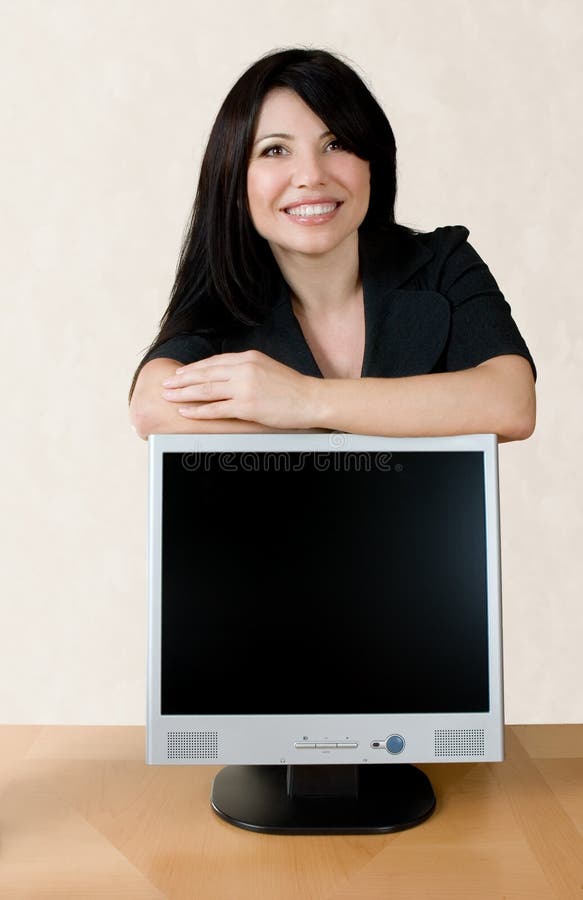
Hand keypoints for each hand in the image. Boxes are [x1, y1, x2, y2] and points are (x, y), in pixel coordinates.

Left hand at [160, 350, 320, 429]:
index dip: (193, 369)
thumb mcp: (267, 368)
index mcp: (248, 357)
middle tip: (165, 385)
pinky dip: (197, 411)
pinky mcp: (246, 406)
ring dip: (184, 394)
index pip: (213, 362)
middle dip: (181, 380)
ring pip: (206, 390)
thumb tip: (225, 375)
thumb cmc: (292, 388)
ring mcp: (244, 388)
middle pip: (204, 374)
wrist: (311, 399)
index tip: (179, 374)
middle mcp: (243, 369)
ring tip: (168, 397)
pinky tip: (185, 411)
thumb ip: (245, 369)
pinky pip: (215, 409)